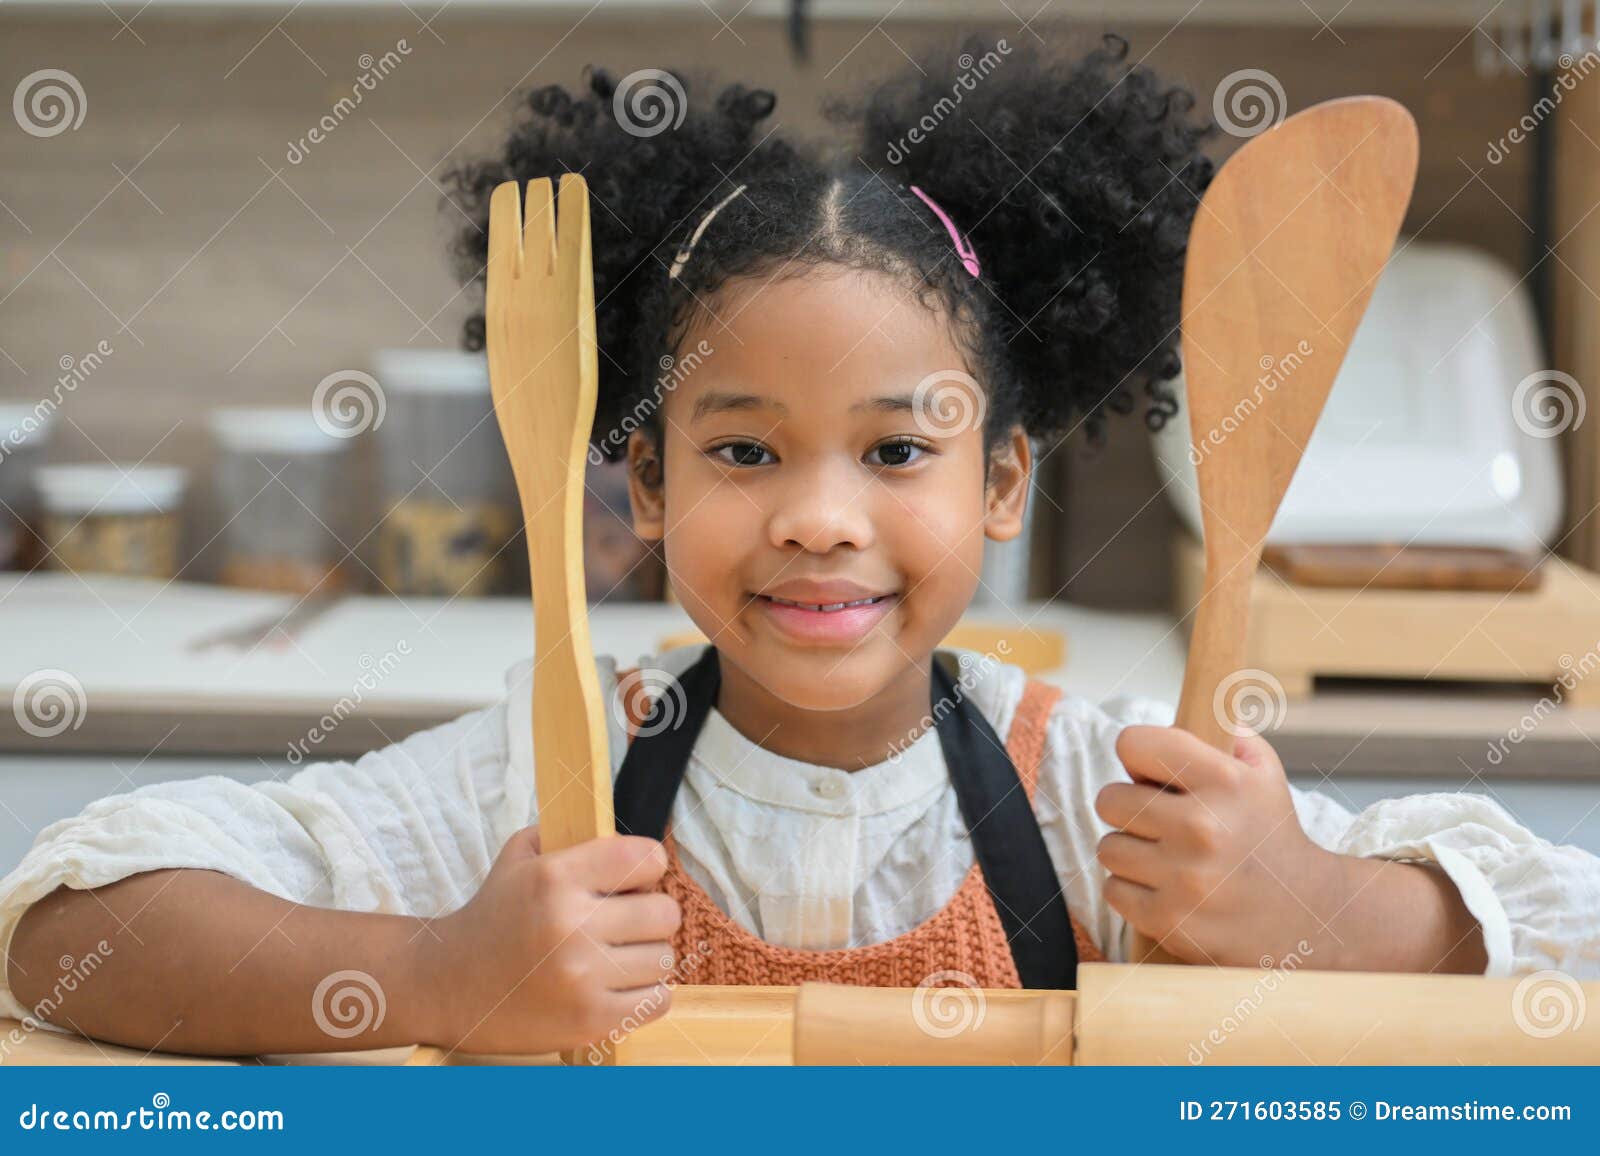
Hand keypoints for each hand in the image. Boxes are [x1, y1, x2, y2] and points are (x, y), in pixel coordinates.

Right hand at [416, 827, 681, 1053]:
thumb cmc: (492, 916)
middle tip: (624, 924)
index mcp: (556, 878)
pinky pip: (657, 1002)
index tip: (633, 879)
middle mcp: (571, 925)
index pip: (647, 858)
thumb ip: (570, 838)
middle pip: (665, 914)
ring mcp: (582, 978)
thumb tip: (627, 837)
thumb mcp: (519, 857)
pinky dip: (644, 995)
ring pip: (663, 960)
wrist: (446, 985)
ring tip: (613, 958)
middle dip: (649, 916)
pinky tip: (617, 987)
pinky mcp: (590, 1021)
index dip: (647, 867)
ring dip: (644, 958)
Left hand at [1094, 725, 1342, 967]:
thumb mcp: (1263, 772)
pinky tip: (1166, 888)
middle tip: (1158, 820)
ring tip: (1165, 857)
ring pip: (1108, 848)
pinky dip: (1132, 890)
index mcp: (1224, 781)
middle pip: (1109, 799)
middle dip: (1129, 807)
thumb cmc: (1272, 837)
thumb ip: (1224, 730)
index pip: (1132, 744)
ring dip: (1130, 851)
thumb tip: (1196, 702)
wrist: (1308, 917)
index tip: (1150, 772)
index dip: (1138, 756)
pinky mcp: (1170, 921)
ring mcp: (1184, 878)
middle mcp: (1203, 828)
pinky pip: (1114, 890)